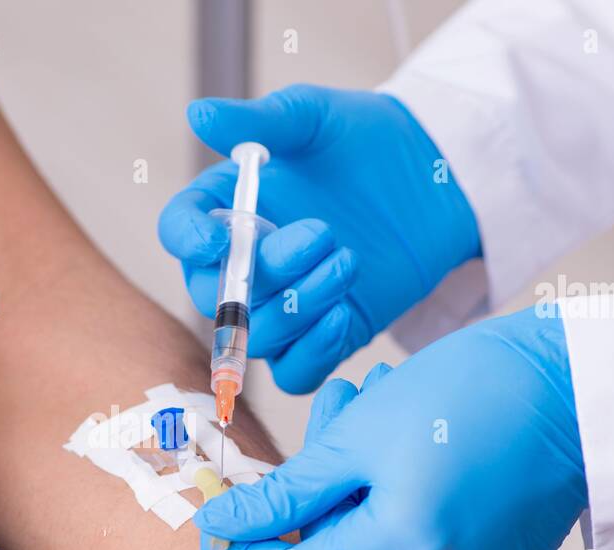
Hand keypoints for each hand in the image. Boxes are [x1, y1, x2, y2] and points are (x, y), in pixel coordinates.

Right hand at [157, 85, 480, 393]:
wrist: (432, 179)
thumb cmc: (366, 140)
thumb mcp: (312, 118)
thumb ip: (257, 122)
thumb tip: (198, 112)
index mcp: (226, 208)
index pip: (181, 231)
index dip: (189, 240)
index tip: (219, 238)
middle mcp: (242, 264)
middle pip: (216, 297)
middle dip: (264, 274)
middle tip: (322, 233)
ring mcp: (279, 306)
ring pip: (258, 338)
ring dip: (300, 304)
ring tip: (349, 258)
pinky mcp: (319, 338)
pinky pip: (295, 374)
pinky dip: (313, 353)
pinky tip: (343, 314)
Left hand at [195, 306, 586, 549]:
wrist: (579, 383)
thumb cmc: (472, 391)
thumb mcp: (358, 436)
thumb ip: (286, 495)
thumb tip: (222, 529)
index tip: (222, 526)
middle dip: (318, 490)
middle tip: (333, 411)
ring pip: (378, 546)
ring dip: (358, 484)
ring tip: (374, 405)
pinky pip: (422, 547)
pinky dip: (400, 499)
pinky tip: (408, 439)